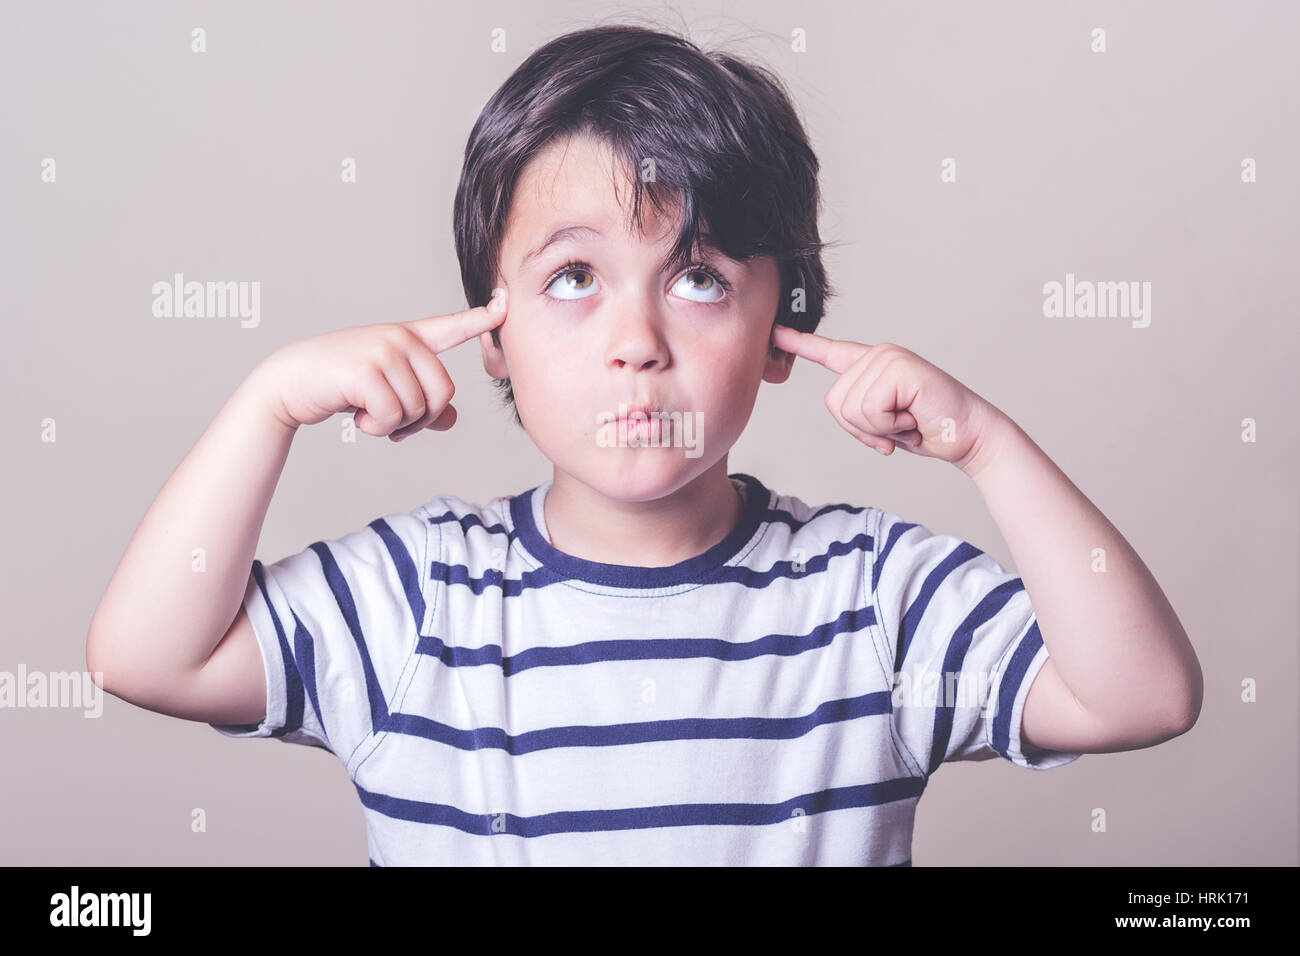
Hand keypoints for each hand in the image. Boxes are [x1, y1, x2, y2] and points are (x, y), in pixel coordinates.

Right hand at [259, 288, 507, 439]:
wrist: (289, 383)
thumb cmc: (340, 387)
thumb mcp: (386, 393)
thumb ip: (421, 405)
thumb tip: (450, 420)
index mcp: (408, 338)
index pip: (452, 327)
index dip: (483, 317)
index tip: (506, 301)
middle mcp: (400, 338)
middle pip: (443, 393)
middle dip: (420, 420)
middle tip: (393, 425)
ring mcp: (384, 350)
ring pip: (419, 409)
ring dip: (395, 426)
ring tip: (369, 415)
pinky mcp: (367, 370)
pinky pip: (394, 417)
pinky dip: (377, 428)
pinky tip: (358, 417)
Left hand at [771, 324, 1003, 474]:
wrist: (967, 436)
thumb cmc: (926, 430)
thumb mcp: (880, 424)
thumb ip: (857, 413)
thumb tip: (840, 404)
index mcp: (871, 366)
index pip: (829, 352)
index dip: (801, 344)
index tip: (776, 331)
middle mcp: (877, 355)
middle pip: (835, 403)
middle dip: (863, 429)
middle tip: (897, 426)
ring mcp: (889, 358)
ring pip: (852, 409)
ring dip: (880, 429)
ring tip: (907, 421)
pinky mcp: (900, 368)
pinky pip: (870, 411)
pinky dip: (890, 426)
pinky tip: (912, 419)